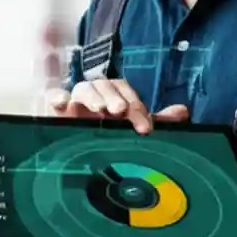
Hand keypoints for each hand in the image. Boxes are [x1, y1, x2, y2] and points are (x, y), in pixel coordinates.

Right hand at [45, 81, 187, 134]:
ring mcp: (76, 103)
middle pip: (105, 85)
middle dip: (114, 97)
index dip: (136, 106)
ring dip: (93, 97)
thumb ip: (156, 120)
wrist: (81, 151)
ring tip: (100, 111)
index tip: (144, 128)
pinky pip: (54, 97)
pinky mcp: (57, 111)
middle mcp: (97, 96)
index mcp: (115, 97)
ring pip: (83, 88)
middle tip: (121, 112)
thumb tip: (182, 111)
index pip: (126, 91)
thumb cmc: (110, 138)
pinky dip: (57, 97)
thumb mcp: (134, 130)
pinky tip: (62, 104)